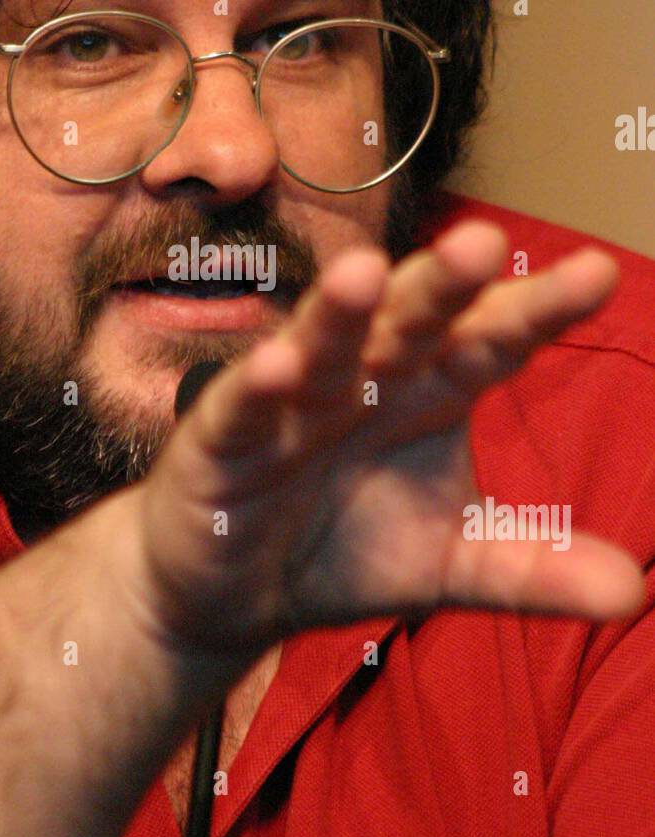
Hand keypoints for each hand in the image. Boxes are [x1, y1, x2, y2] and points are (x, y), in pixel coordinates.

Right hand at [130, 221, 644, 656]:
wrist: (234, 593)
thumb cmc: (344, 547)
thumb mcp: (449, 562)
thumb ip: (531, 566)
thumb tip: (631, 594)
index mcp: (428, 391)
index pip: (491, 341)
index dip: (539, 309)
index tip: (600, 273)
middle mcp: (366, 380)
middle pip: (411, 323)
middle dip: (443, 285)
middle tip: (483, 242)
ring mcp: (293, 401)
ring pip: (322, 345)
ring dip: (341, 311)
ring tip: (365, 271)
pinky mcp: (222, 436)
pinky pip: (241, 408)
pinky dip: (255, 387)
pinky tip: (276, 368)